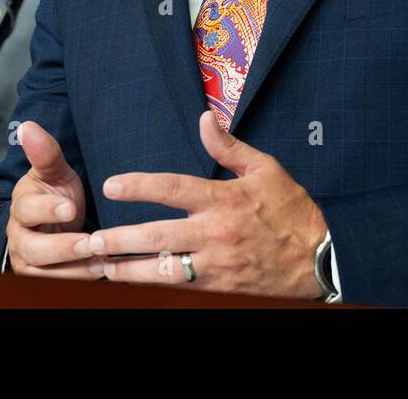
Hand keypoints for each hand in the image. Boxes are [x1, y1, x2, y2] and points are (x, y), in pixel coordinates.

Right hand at [6, 120, 103, 277]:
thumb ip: (45, 153)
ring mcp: (28, 261)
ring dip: (73, 271)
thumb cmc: (54, 193)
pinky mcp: (41, 278)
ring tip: (101, 264)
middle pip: (34, 248)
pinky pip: (55, 285)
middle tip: (90, 244)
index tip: (70, 207)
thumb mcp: (55, 172)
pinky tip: (101, 274)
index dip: (47, 209)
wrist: (53, 221)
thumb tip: (28, 125)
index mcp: (22, 206)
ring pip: (44, 273)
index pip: (28, 209)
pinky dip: (77, 281)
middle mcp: (20, 237)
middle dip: (62, 247)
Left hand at [86, 111, 327, 298]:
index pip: (174, 189)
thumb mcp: (266, 169)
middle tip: (89, 240)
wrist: (318, 257)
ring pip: (163, 270)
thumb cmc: (290, 210)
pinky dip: (154, 286)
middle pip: (157, 236)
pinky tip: (133, 284)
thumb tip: (204, 119)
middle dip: (119, 239)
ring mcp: (217, 264)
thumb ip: (230, 146)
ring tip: (100, 267)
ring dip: (127, 270)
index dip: (139, 186)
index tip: (111, 185)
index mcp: (225, 199)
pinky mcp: (220, 287)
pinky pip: (180, 288)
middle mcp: (216, 233)